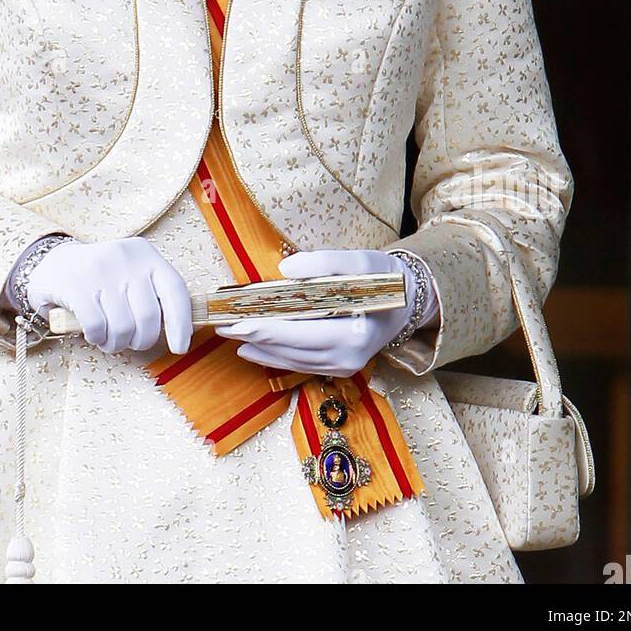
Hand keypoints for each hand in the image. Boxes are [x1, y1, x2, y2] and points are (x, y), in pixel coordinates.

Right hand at [24, 236, 192, 355]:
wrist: (56, 263)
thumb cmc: (103, 278)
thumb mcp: (133, 274)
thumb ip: (154, 295)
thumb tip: (180, 330)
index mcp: (146, 254)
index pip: (175, 290)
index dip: (181, 323)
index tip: (180, 347)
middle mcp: (125, 258)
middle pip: (148, 317)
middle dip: (140, 340)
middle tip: (130, 341)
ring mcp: (99, 270)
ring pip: (122, 327)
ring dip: (116, 343)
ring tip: (108, 338)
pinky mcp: (76, 285)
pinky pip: (97, 327)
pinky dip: (97, 338)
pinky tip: (94, 333)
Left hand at [214, 248, 437, 377]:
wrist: (408, 301)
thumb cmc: (384, 279)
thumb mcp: (361, 261)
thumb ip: (325, 264)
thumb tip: (286, 272)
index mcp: (354, 334)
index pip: (301, 333)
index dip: (266, 328)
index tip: (237, 321)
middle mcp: (348, 358)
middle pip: (291, 350)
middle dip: (254, 338)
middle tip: (222, 326)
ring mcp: (343, 367)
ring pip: (291, 360)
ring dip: (260, 348)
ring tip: (230, 334)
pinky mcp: (338, 368)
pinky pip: (299, 363)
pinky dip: (274, 356)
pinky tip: (252, 348)